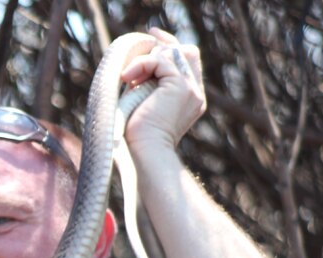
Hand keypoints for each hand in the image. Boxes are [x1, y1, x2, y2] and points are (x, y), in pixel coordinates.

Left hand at [121, 28, 205, 152]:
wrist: (145, 153)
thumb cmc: (137, 138)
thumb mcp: (142, 106)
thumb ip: (146, 87)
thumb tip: (133, 71)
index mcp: (189, 100)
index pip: (187, 63)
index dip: (170, 47)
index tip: (152, 38)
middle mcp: (195, 93)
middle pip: (186, 52)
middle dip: (163, 44)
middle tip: (144, 41)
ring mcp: (191, 89)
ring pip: (174, 53)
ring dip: (147, 59)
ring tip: (129, 77)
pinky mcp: (180, 87)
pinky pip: (161, 60)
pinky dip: (142, 64)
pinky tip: (127, 78)